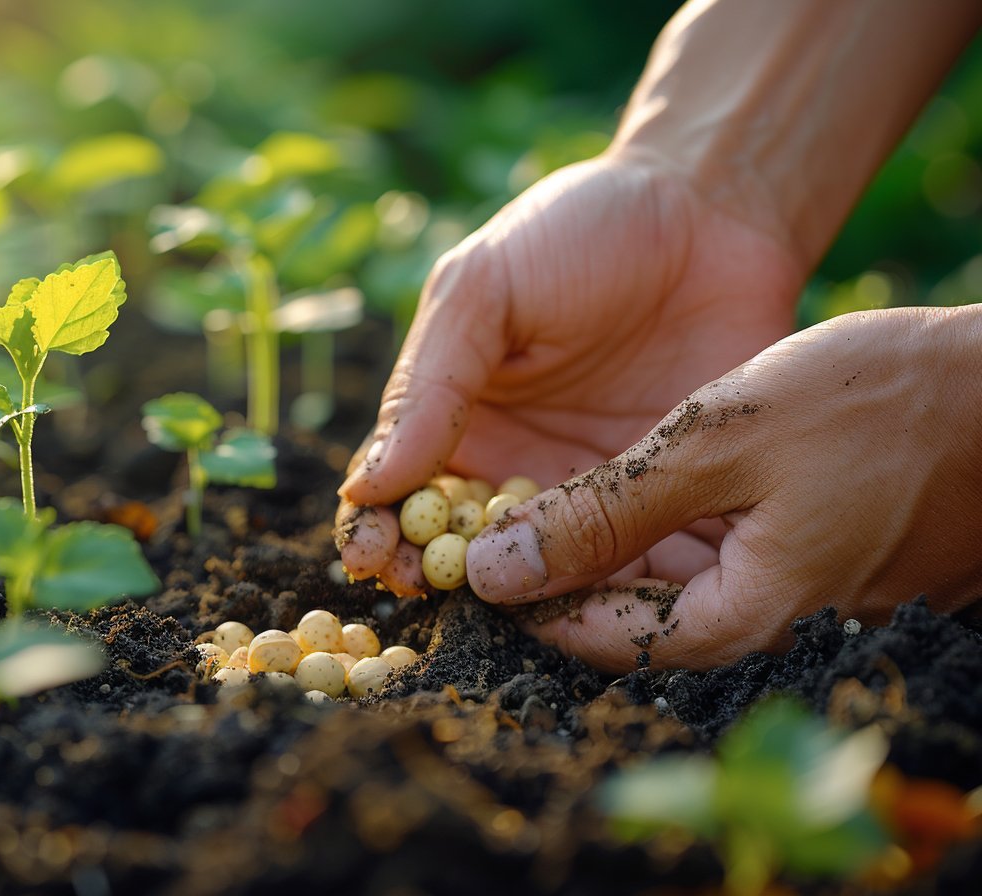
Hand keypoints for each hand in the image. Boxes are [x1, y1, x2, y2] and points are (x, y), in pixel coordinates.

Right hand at [337, 148, 802, 590]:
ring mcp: (593, 495)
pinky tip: (607, 605)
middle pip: (461, 552)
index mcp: (455, 421)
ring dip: (528, 602)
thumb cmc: (577, 232)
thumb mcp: (483, 289)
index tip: (372, 556)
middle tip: (437, 591)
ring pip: (547, 576)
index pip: (396, 495)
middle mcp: (515, 471)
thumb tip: (367, 487)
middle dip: (440, 580)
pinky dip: (620, 598)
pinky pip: (637, 568)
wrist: (710, 211)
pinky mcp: (668, 505)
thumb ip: (429, 385)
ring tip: (520, 607)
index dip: (375, 532)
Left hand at [467, 306, 981, 670]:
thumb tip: (496, 574)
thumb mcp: (716, 445)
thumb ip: (602, 516)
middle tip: (489, 528)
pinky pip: (714, 555)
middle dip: (558, 574)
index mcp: (740, 621)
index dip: (524, 599)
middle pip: (630, 620)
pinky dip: (662, 523)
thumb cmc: (873, 405)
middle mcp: (764, 628)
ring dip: (605, 545)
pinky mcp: (808, 557)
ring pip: (669, 583)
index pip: (598, 639)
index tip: (468, 558)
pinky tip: (625, 482)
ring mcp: (792, 595)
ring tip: (538, 498)